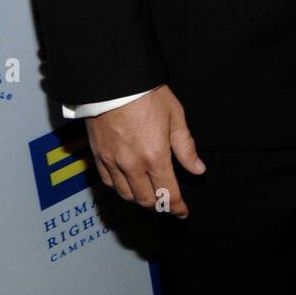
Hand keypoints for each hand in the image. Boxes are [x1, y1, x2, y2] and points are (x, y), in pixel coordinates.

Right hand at [86, 85, 204, 217]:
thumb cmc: (147, 94)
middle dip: (160, 205)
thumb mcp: (175, 117)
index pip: (167, 194)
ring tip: (150, 194)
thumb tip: (197, 169)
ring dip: (140, 199)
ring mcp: (112, 162)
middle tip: (169, 201)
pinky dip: (121, 188)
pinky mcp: (97, 156)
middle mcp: (132, 165)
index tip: (183, 212)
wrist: (114, 82)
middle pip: (146, 199)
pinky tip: (128, 183)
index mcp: (155, 157)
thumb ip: (186, 148)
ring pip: (126, 195)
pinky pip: (109, 183)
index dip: (177, 207)